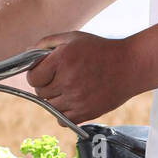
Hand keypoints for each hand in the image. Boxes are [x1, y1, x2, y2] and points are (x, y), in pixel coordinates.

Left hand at [25, 31, 140, 123]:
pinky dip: (64, 114)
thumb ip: (47, 43)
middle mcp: (67, 81)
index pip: (32, 78)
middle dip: (45, 86)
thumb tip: (26, 54)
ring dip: (55, 99)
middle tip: (59, 79)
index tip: (44, 72)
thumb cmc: (100, 49)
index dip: (36, 75)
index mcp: (62, 60)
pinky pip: (62, 120)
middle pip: (40, 93)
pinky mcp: (86, 112)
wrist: (130, 65)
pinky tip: (73, 101)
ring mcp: (77, 99)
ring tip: (69, 88)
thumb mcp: (73, 38)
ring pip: (50, 107)